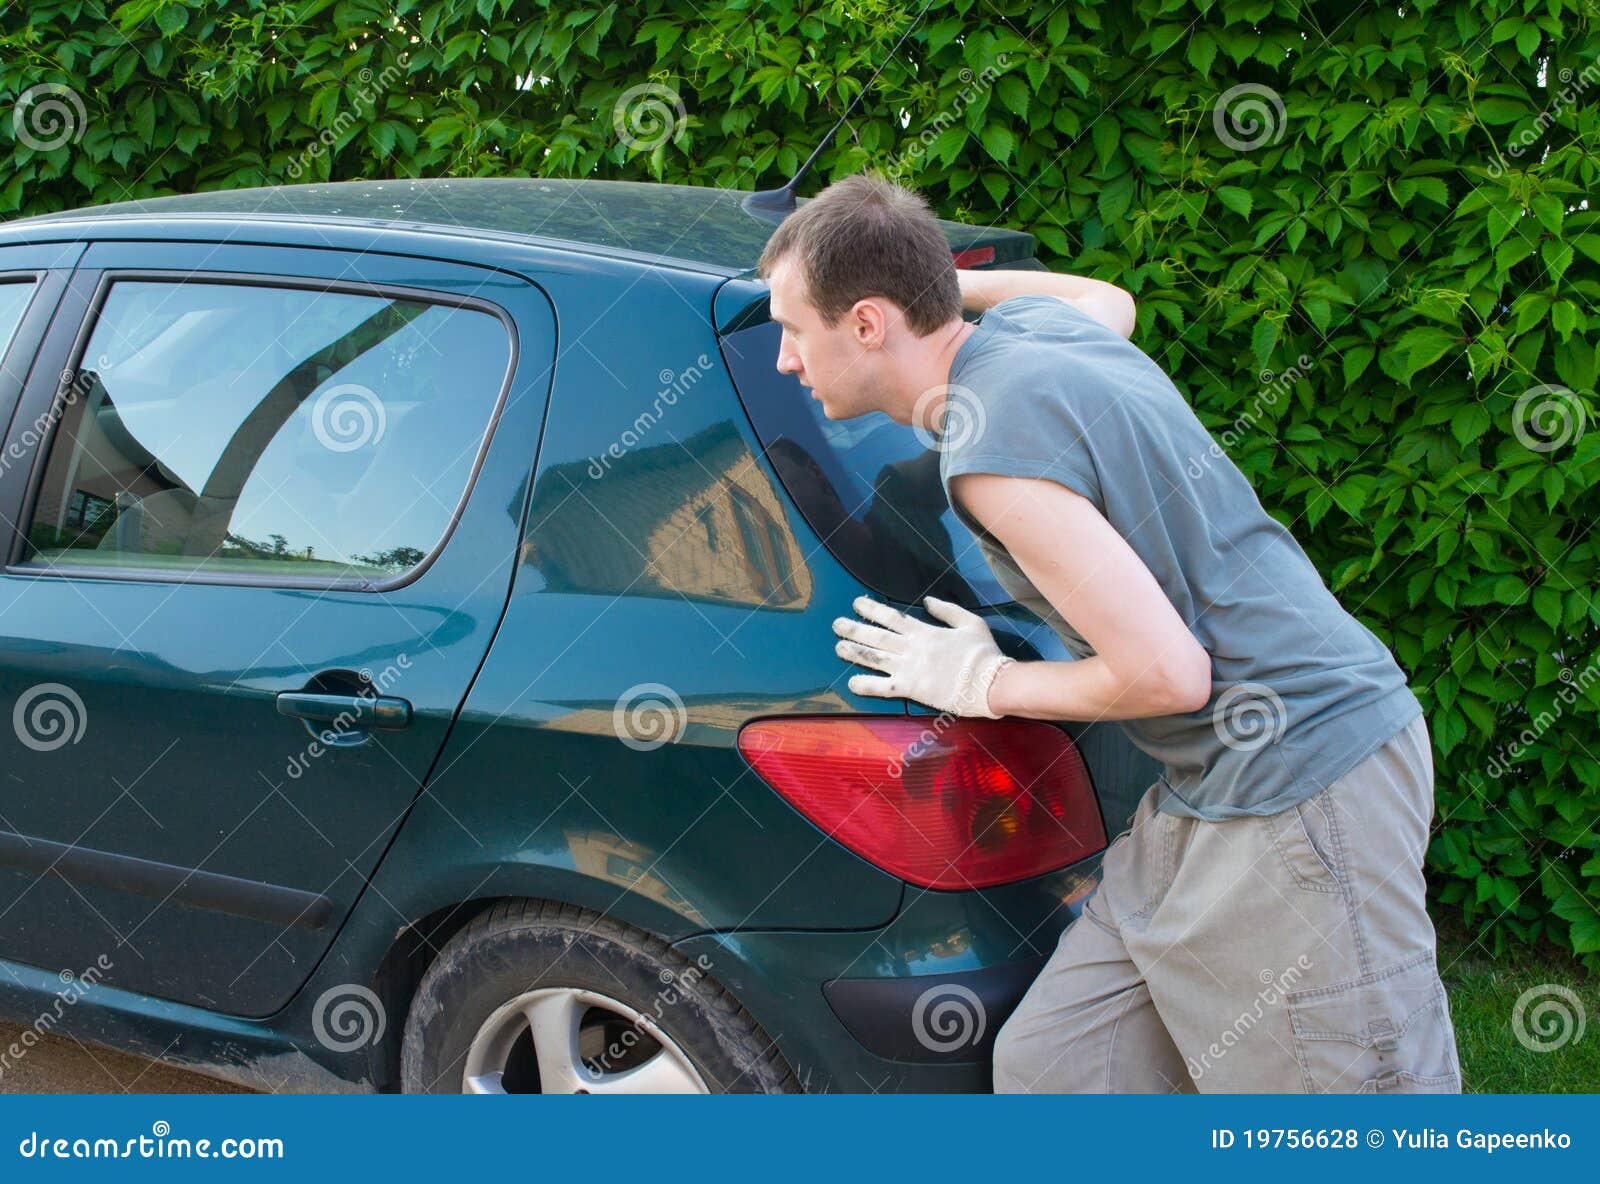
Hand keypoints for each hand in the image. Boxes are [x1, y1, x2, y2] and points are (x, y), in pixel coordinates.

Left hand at [833, 594, 1013, 717]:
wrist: (989, 682)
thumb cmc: (984, 653)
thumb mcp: (971, 623)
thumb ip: (947, 611)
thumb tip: (928, 601)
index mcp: (925, 631)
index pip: (893, 617)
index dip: (873, 609)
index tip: (857, 603)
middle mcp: (912, 648)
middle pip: (877, 636)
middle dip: (855, 629)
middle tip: (836, 625)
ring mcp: (910, 668)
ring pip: (875, 659)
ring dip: (855, 653)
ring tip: (838, 647)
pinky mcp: (912, 689)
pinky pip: (884, 687)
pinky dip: (867, 685)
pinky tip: (851, 683)